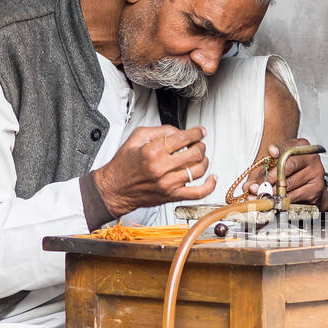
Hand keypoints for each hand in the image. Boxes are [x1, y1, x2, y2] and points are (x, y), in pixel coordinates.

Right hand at [93, 125, 216, 216]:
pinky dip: (209, 185)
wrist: (115, 189)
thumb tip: (180, 131)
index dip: (196, 133)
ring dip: (204, 160)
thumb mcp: (136, 137)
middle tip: (199, 144)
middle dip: (200, 146)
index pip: (183, 138)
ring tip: (200, 157)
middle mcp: (161, 168)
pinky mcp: (172, 196)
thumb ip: (160, 131)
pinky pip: (197, 193)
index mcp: (153, 151)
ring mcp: (168, 184)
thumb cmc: (124, 165)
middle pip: (194, 153)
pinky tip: (212, 178)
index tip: (200, 131)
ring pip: (198, 170)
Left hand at [247, 137, 327, 210]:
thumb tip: (248, 186)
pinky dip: (281, 200)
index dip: (274, 155)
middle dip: (268, 179)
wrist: (310, 187)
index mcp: (300, 146)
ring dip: (271, 192)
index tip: (267, 158)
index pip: (284, 150)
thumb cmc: (292, 173)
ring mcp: (315, 172)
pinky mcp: (316, 188)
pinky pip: (295, 195)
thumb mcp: (277, 166)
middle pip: (286, 167)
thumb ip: (264, 172)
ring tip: (260, 196)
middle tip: (255, 188)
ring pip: (289, 184)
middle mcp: (310, 157)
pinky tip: (273, 202)